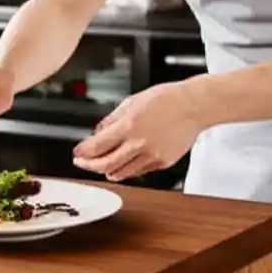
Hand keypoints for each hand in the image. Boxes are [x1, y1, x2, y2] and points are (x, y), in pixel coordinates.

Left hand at [72, 81, 204, 181]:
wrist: (194, 106)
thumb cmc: (166, 99)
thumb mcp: (132, 102)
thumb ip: (111, 120)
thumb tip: (97, 133)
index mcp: (129, 125)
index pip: (97, 146)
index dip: (83, 153)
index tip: (77, 154)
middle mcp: (139, 144)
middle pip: (105, 165)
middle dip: (89, 166)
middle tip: (82, 163)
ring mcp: (152, 156)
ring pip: (121, 174)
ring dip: (107, 170)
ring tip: (102, 163)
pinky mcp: (162, 163)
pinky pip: (138, 171)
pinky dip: (127, 168)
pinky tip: (125, 159)